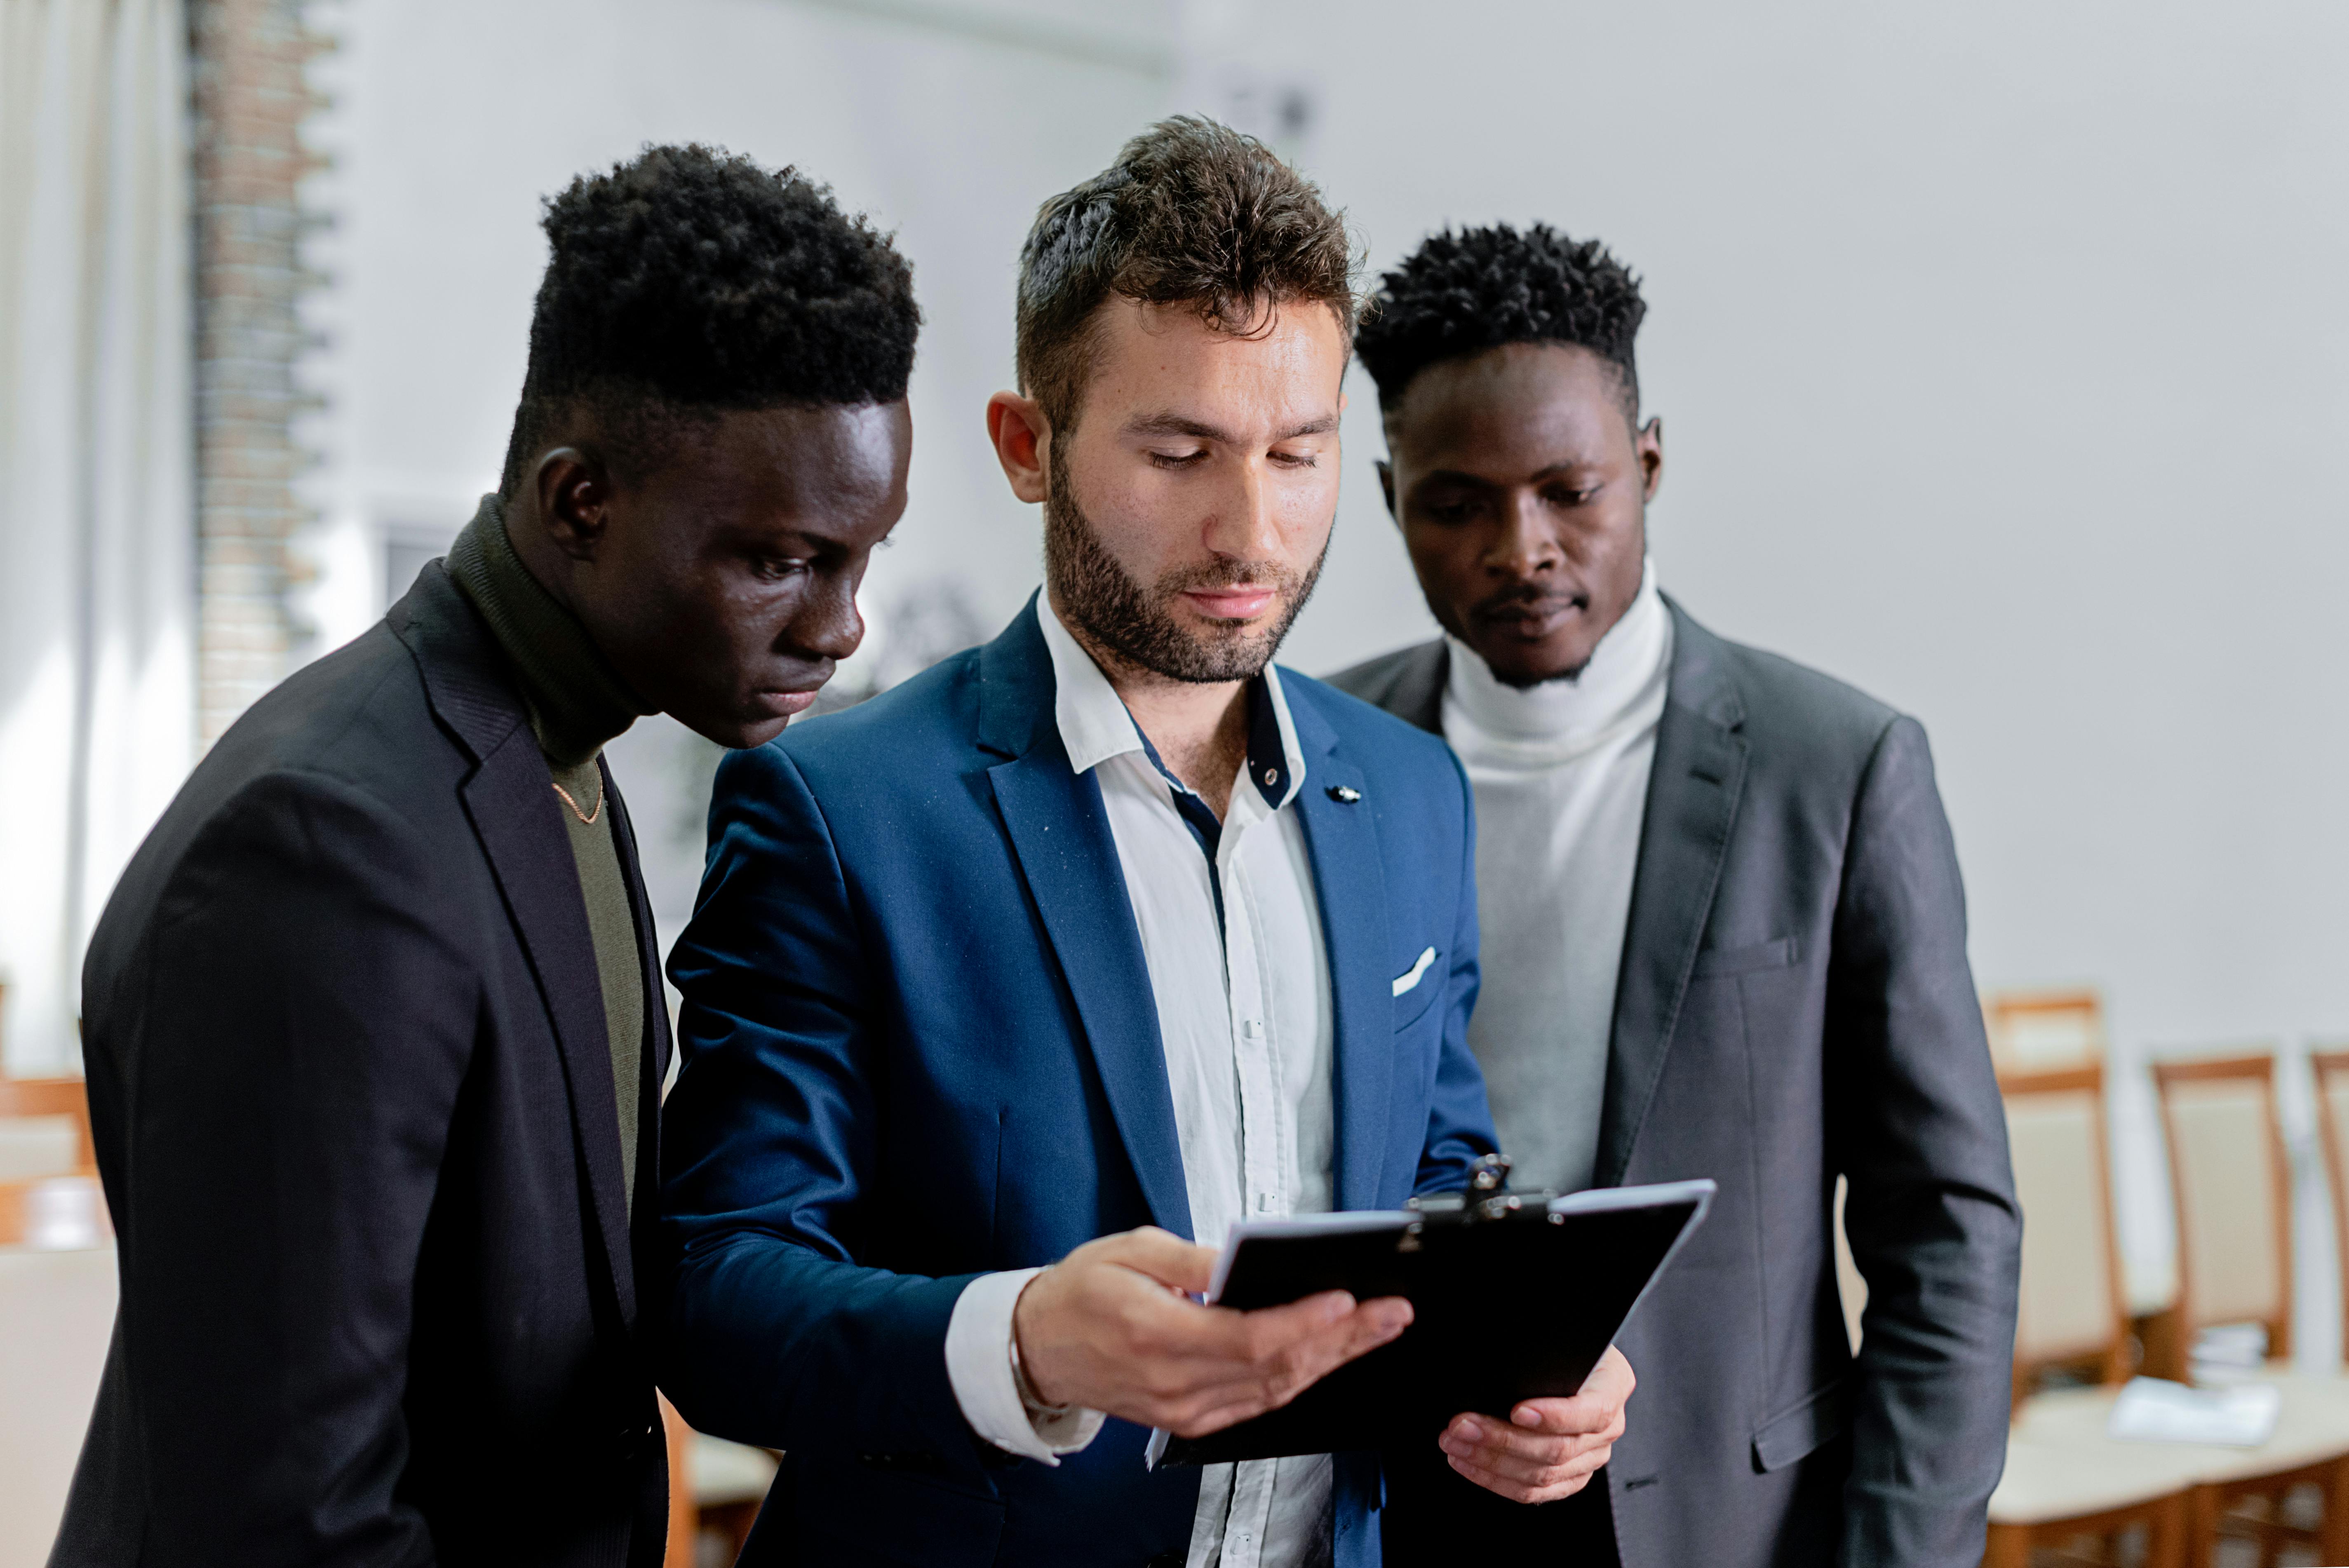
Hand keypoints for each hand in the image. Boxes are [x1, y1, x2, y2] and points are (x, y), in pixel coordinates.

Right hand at [1012, 1226, 1413, 1437]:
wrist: (1038, 1347)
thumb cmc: (1079, 1292)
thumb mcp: (1130, 1251)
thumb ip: (1192, 1258)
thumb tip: (1243, 1259)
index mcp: (1156, 1333)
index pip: (1249, 1336)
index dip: (1304, 1322)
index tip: (1348, 1300)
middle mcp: (1174, 1381)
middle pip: (1276, 1367)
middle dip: (1343, 1339)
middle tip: (1391, 1312)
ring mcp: (1184, 1408)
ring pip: (1275, 1391)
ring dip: (1331, 1360)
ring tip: (1375, 1330)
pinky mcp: (1189, 1419)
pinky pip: (1257, 1405)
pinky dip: (1298, 1380)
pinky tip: (1328, 1357)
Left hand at [1438, 1343, 1633, 1503]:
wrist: (1570, 1360)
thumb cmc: (1558, 1344)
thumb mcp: (1556, 1336)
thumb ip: (1538, 1349)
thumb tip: (1495, 1354)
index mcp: (1613, 1386)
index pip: (1592, 1411)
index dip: (1554, 1416)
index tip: (1516, 1410)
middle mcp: (1608, 1427)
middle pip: (1558, 1448)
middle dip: (1501, 1439)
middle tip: (1462, 1425)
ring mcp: (1591, 1456)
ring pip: (1542, 1474)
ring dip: (1490, 1461)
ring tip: (1455, 1442)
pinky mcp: (1570, 1477)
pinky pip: (1535, 1491)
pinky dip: (1496, 1480)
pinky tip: (1468, 1462)